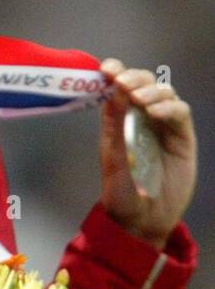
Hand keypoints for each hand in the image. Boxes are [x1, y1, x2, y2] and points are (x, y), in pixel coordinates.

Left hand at [98, 58, 197, 249]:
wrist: (142, 220)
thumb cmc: (121, 191)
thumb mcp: (112, 156)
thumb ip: (114, 124)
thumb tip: (113, 90)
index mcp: (119, 119)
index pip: (119, 87)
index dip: (115, 72)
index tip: (106, 68)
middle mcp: (141, 118)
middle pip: (143, 84)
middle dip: (135, 77)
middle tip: (124, 82)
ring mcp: (164, 126)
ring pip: (164, 94)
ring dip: (152, 91)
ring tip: (139, 99)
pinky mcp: (183, 137)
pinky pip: (180, 113)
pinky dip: (169, 108)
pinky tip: (156, 112)